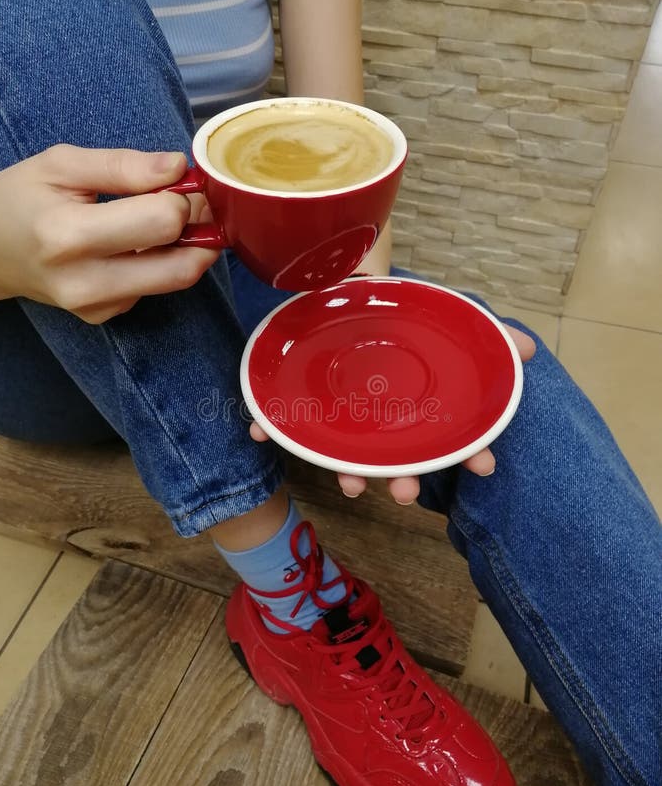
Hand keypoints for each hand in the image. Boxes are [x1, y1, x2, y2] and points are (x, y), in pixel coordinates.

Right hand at [0, 145, 218, 322]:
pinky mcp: (104, 316)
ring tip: (167, 218)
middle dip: (199, 231)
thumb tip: (179, 168)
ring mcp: (97, 306)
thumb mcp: (62, 165)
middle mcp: (86, 281)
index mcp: (70, 235)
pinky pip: (154, 289)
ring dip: (187, 248)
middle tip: (193, 205)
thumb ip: (124, 166)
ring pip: (175, 281)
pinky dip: (161, 263)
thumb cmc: (21, 200)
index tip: (176, 183)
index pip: (162, 222)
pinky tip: (140, 243)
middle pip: (181, 266)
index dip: (180, 199)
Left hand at [250, 324, 535, 503]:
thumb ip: (482, 334)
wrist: (348, 290)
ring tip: (349, 486)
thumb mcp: (440, 319)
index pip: (450, 438)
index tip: (483, 466)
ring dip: (348, 474)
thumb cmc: (398, 316)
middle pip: (399, 460)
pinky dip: (270, 428)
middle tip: (407, 494)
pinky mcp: (306, 404)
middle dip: (405, 480)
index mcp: (417, 407)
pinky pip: (285, 422)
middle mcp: (384, 420)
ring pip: (347, 455)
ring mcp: (345, 416)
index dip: (468, 454)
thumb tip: (526, 349)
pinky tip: (259, 432)